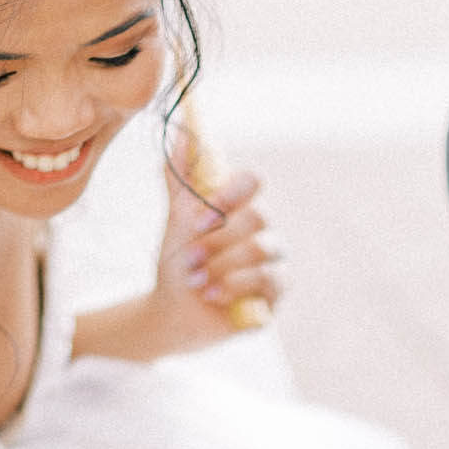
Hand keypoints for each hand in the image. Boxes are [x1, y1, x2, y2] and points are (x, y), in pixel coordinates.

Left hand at [150, 137, 283, 350]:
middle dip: (219, 241)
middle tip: (190, 260)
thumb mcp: (175, 220)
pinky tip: (213, 296)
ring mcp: (274, 265)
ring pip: (263, 252)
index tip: (199, 220)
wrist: (173, 313)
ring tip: (197, 283)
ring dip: (223, 266)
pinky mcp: (275, 297)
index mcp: (243, 207)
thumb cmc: (177, 265)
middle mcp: (265, 232)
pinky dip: (235, 288)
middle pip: (259, 218)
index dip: (230, 195)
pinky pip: (268, 284)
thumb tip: (178, 134)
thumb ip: (179, 179)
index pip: (253, 182)